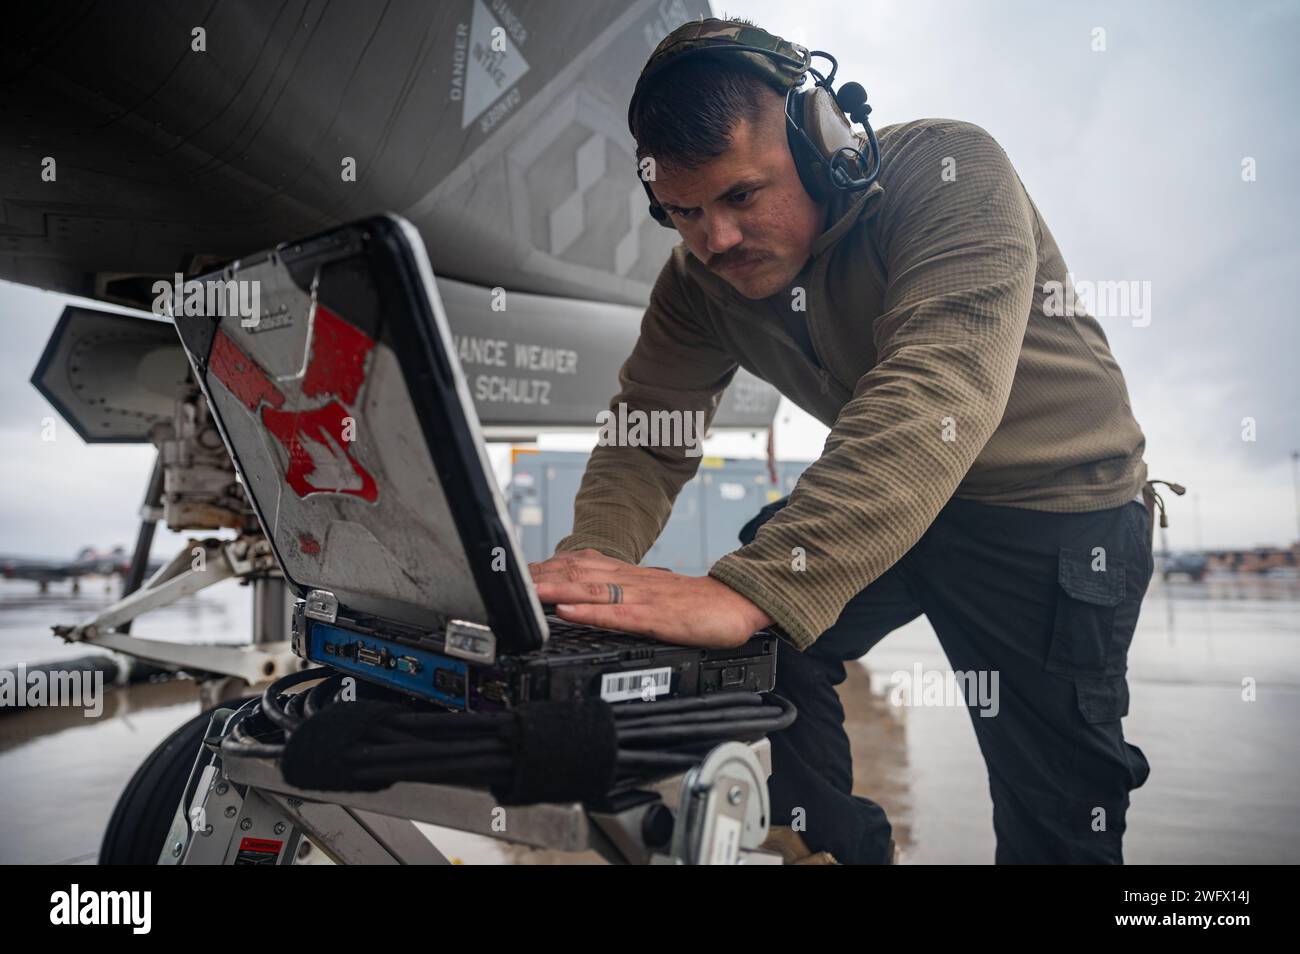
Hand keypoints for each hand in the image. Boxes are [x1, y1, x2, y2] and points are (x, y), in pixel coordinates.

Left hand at [528, 549, 771, 648]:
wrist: (738, 603)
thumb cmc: (696, 604)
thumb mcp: (651, 595)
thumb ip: (620, 595)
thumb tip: (585, 600)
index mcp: (627, 575)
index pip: (577, 565)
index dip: (543, 568)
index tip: (513, 573)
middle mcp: (630, 580)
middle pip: (576, 572)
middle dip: (539, 576)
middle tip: (506, 579)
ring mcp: (642, 597)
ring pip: (590, 588)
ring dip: (555, 589)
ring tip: (526, 592)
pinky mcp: (657, 617)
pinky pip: (617, 613)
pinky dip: (589, 611)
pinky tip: (567, 611)